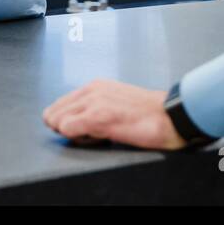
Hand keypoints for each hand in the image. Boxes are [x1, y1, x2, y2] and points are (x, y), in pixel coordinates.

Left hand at [42, 80, 185, 150]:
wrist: (170, 117)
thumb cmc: (148, 115)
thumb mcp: (117, 103)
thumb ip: (97, 107)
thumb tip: (79, 122)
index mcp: (95, 87)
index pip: (60, 105)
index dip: (68, 123)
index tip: (87, 130)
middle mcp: (91, 90)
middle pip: (53, 113)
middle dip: (66, 128)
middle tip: (91, 134)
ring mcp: (94, 102)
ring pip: (57, 121)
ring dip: (73, 133)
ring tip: (99, 135)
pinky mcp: (97, 116)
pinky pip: (67, 129)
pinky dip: (77, 137)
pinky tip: (99, 137)